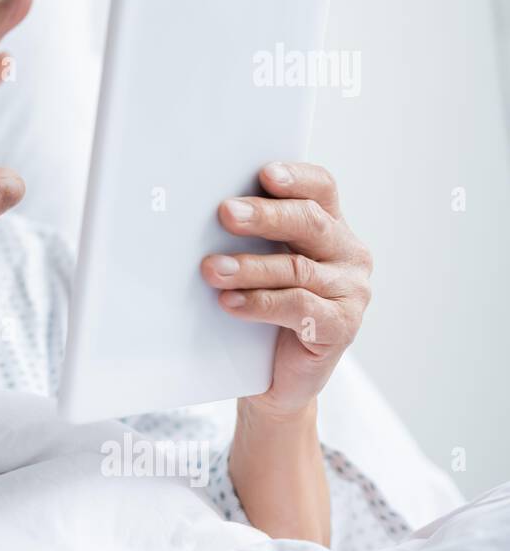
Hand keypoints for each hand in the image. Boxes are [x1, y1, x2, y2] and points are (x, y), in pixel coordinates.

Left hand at [200, 162, 372, 415]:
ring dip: (249, 267)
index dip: (296, 178)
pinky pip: (299, 308)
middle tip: (225, 214)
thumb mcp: (259, 265)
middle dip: (264, 216)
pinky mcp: (342, 327)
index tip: (264, 174)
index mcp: (330, 226)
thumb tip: (201, 213)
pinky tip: (230, 303)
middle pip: (308, 222)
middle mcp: (348, 253)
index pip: (321, 189)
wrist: (278, 377)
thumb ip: (248, 237)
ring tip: (210, 269)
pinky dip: (260, 304)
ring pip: (296, 269)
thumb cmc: (264, 309)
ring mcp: (350, 291)